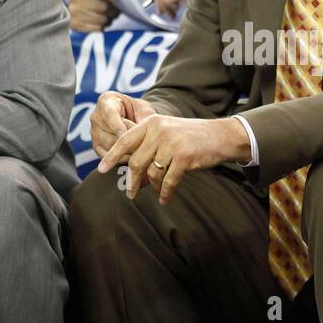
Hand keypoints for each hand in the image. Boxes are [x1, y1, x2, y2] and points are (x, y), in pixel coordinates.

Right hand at [70, 0, 119, 31]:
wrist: (75, 7)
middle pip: (103, 7)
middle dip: (113, 11)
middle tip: (117, 12)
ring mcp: (74, 11)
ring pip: (102, 19)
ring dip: (109, 20)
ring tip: (109, 18)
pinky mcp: (75, 24)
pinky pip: (97, 28)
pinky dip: (103, 26)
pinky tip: (102, 23)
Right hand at [90, 91, 156, 156]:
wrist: (134, 119)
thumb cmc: (139, 111)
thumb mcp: (144, 110)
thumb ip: (144, 119)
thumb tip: (145, 134)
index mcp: (106, 101)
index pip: (109, 114)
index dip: (118, 126)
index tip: (127, 136)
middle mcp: (96, 116)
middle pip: (108, 132)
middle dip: (126, 140)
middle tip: (143, 145)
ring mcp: (94, 132)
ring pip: (108, 146)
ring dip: (125, 150)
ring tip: (140, 152)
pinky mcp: (96, 146)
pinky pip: (106, 156)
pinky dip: (119, 159)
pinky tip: (132, 158)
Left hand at [96, 115, 250, 203]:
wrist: (220, 136)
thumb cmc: (191, 138)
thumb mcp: (167, 134)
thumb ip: (148, 148)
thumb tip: (133, 176)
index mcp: (152, 123)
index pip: (125, 141)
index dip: (112, 156)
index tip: (101, 170)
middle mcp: (159, 131)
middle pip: (136, 162)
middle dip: (132, 181)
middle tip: (130, 193)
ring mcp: (172, 143)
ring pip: (152, 173)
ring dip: (153, 187)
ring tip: (157, 193)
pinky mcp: (184, 157)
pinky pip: (168, 181)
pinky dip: (165, 193)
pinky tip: (165, 198)